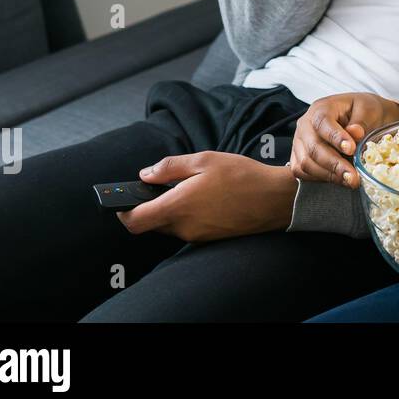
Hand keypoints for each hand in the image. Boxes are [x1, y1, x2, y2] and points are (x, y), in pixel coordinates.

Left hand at [116, 152, 296, 242]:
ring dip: (171, 209)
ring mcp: (196, 235)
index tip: (124, 199)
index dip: (123, 211)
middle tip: (164, 185)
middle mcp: (183, 226)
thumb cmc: (242, 176)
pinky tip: (206, 199)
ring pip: (169, 225)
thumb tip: (145, 175)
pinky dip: (188, 215)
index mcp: (178, 206)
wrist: (275, 199)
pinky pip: (187, 228)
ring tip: (192, 188)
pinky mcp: (208, 238)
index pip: (134, 221)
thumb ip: (169, 167)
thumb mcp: (205, 160)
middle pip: (150, 223)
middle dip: (150, 206)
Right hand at [289, 92, 398, 185]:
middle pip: (313, 147)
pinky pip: (302, 172)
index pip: (322, 122)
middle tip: (353, 176)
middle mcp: (306, 124)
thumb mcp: (369, 109)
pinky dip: (320, 178)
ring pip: (306, 163)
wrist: (362, 117)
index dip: (335, 137)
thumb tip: (355, 133)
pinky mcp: (299, 156)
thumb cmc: (364, 111)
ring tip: (350, 180)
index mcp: (322, 108)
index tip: (351, 149)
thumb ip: (362, 121)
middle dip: (334, 164)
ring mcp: (300, 141)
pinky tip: (339, 180)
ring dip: (329, 175)